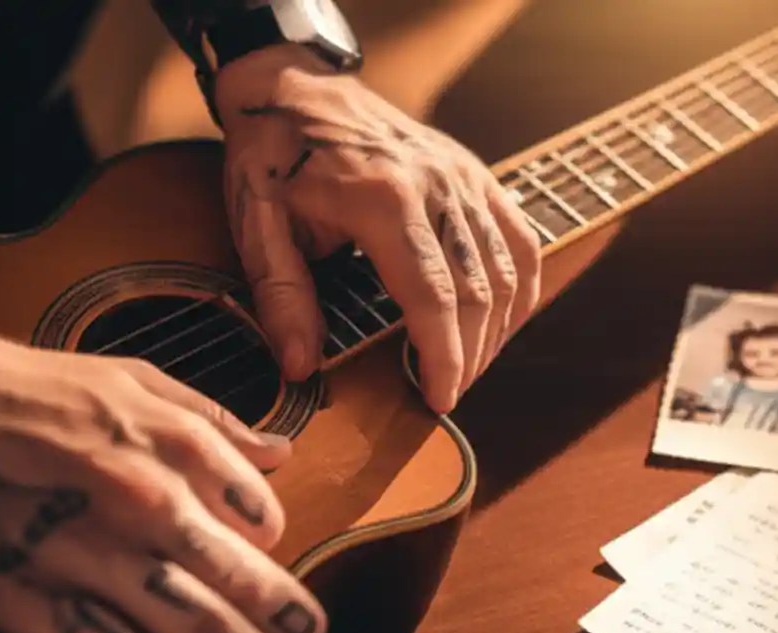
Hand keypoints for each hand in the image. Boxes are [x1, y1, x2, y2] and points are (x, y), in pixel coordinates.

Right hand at [0, 335, 326, 632]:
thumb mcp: (135, 383)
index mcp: (177, 446)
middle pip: (235, 571)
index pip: (258, 513)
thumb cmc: (47, 400)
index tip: (278, 570)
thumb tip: (282, 451)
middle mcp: (146, 501)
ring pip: (187, 620)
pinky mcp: (30, 596)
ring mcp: (89, 552)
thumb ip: (214, 422)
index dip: (274, 551)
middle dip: (283, 616)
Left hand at [215, 45, 541, 413]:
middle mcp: (437, 185)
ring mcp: (464, 176)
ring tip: (471, 366)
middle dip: (470, 354)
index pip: (433, 295)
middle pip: (478, 290)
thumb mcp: (257, 223)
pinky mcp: (476, 173)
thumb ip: (281, 296)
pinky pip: (520, 238)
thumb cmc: (273, 155)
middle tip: (450, 393)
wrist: (295, 85)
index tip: (441, 400)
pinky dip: (519, 287)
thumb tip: (300, 366)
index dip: (443, 357)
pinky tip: (501, 322)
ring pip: (507, 269)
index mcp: (382, 198)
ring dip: (497, 329)